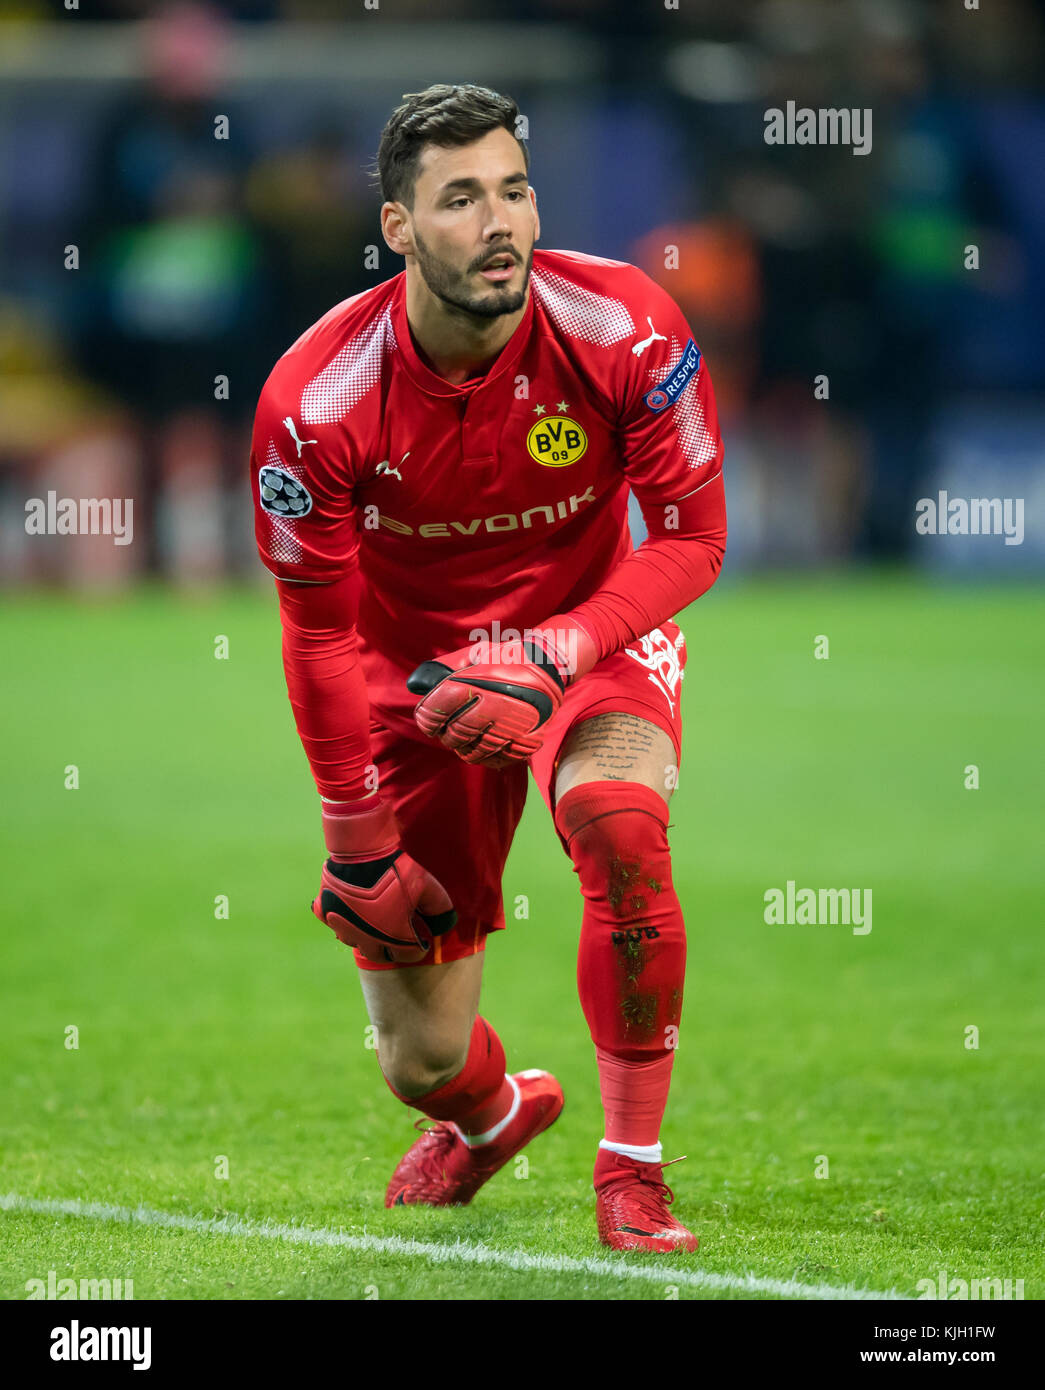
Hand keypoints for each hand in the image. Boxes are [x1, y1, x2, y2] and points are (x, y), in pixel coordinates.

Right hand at [311, 799, 455, 963]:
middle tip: (397, 934)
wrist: (361, 852)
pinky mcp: (326, 912)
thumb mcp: (428, 886)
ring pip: (354, 941)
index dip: (417, 946)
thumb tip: (446, 922)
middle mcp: (365, 939)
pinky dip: (340, 919)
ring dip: (365, 936)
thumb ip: (440, 908)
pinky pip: (332, 923)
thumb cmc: (396, 869)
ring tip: (373, 920)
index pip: (409, 956)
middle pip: (379, 955)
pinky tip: (348, 909)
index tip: (420, 934)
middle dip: (390, 948)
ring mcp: (342, 927)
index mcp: (391, 937)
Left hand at [406, 635, 565, 767]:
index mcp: (482, 682)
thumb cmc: (507, 659)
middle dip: (444, 732)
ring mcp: (515, 729)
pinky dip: (483, 756)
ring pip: (473, 752)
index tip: (425, 716)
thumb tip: (415, 684)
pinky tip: (481, 743)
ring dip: (461, 746)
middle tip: (444, 727)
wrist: (550, 666)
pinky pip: (495, 761)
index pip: (440, 707)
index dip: (426, 715)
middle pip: (455, 733)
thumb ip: (444, 669)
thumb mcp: (475, 654)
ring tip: (463, 735)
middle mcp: (499, 708)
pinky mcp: (527, 743)